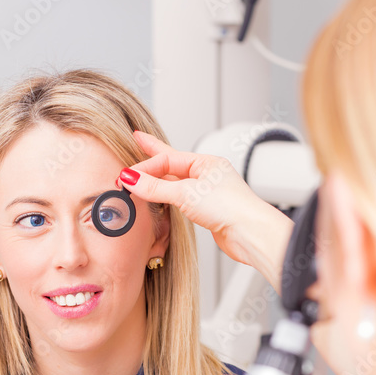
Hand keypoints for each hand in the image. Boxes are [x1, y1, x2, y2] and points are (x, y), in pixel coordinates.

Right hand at [118, 131, 291, 276]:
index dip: (145, 167)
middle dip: (153, 156)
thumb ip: (156, 188)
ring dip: (157, 179)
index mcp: (206, 163)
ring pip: (175, 183)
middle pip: (172, 164)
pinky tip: (160, 196)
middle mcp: (207, 175)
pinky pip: (180, 199)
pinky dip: (166, 197)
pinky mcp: (207, 211)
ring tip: (144, 169)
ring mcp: (207, 193)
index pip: (168, 159)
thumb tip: (132, 180)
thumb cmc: (230, 208)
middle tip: (137, 140)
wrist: (250, 233)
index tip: (126, 175)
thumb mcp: (186, 194)